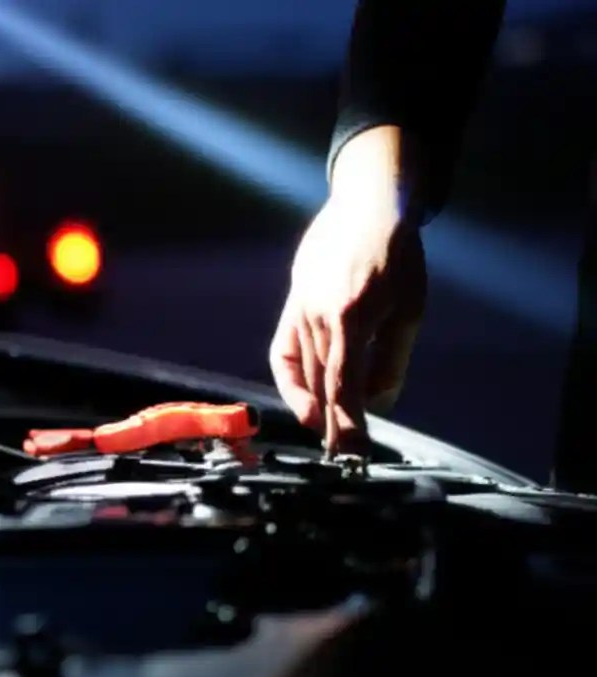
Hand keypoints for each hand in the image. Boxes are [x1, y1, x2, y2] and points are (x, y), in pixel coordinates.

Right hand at [269, 182, 426, 454]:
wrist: (366, 208)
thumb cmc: (397, 257)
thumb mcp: (409, 311)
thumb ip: (392, 360)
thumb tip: (380, 401)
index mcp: (351, 317)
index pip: (343, 385)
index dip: (346, 422)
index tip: (351, 450)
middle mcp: (318, 317)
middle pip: (319, 383)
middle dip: (331, 421)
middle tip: (342, 452)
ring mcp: (300, 309)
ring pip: (301, 370)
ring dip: (313, 403)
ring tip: (326, 428)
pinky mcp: (292, 303)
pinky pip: (283, 350)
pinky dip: (291, 378)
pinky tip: (303, 397)